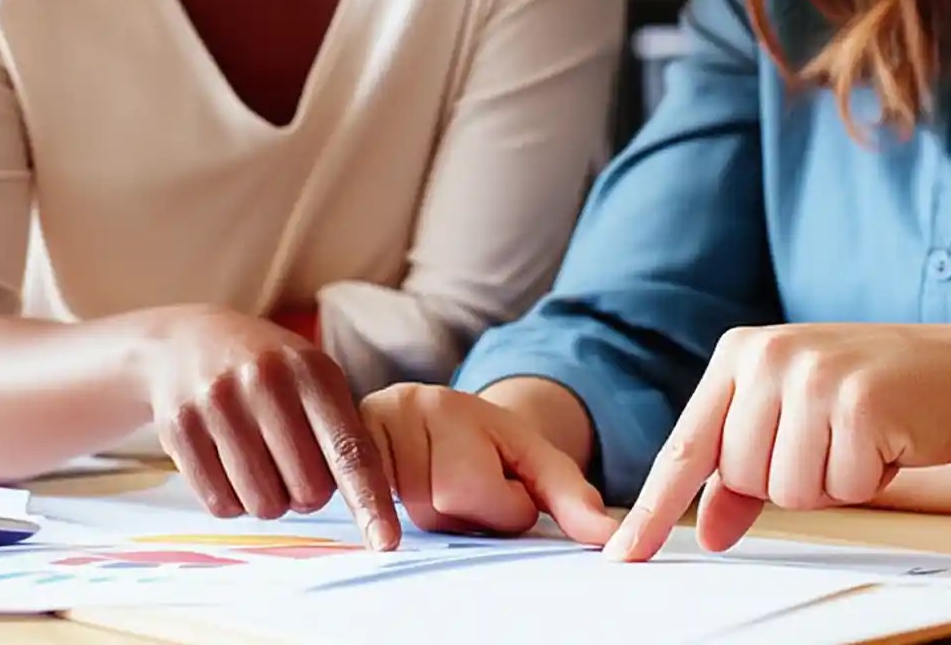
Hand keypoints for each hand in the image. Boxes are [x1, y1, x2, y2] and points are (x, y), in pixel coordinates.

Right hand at [140, 306, 399, 549]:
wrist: (187, 341)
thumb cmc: (271, 372)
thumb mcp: (313, 377)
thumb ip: (343, 430)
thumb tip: (370, 500)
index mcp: (312, 372)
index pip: (350, 451)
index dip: (370, 501)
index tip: (386, 542)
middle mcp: (266, 383)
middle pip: (309, 492)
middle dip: (308, 494)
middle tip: (293, 462)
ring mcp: (219, 405)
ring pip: (264, 505)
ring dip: (270, 499)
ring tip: (260, 460)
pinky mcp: (179, 429)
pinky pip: (222, 505)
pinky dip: (233, 499)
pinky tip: (228, 463)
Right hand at [359, 384, 617, 544]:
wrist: (430, 415)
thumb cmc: (485, 439)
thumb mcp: (534, 455)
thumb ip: (572, 497)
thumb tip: (611, 539)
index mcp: (450, 411)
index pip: (493, 501)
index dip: (508, 501)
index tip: (496, 472)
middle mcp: (400, 416)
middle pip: (454, 514)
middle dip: (474, 508)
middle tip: (465, 473)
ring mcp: (362, 437)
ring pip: (424, 522)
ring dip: (443, 514)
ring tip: (437, 477)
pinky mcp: (340, 458)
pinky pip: (381, 517)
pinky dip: (402, 518)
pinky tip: (402, 496)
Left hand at [604, 324, 950, 560]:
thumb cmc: (867, 398)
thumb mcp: (791, 420)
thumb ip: (741, 473)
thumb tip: (706, 530)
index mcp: (739, 354)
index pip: (685, 445)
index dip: (654, 508)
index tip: (623, 555)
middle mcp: (767, 356)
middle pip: (742, 477)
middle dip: (789, 479)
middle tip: (829, 443)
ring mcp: (812, 375)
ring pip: (788, 489)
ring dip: (830, 482)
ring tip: (857, 440)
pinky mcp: (859, 400)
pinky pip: (842, 486)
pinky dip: (869, 479)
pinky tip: (887, 440)